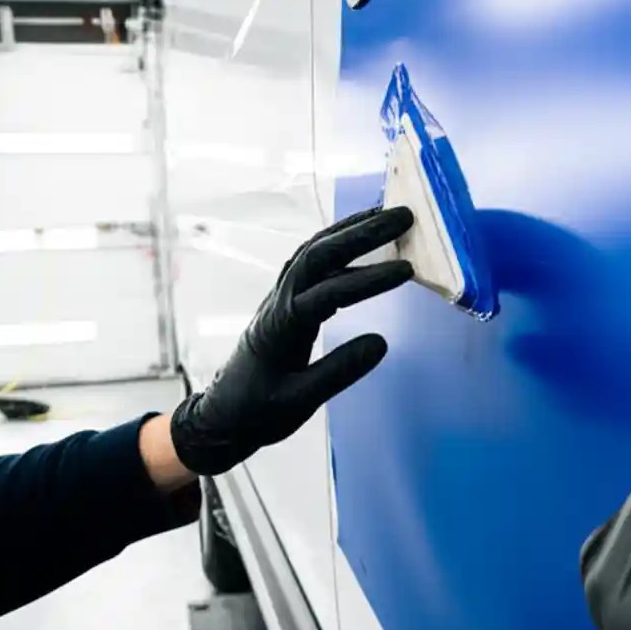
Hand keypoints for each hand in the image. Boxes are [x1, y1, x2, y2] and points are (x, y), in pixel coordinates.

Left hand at [170, 206, 413, 475]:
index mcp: (281, 326)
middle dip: (362, 232)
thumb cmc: (258, 411)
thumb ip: (339, 371)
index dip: (368, 280)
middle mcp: (279, 300)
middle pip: (320, 254)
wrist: (223, 414)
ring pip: (315, 250)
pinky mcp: (286, 298)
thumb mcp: (299, 401)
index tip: (406, 270)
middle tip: (404, 217)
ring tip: (389, 215)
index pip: (328, 293)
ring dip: (351, 229)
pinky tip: (360, 237)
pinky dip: (338, 242)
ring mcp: (281, 295)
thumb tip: (382, 343)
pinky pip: (313, 260)